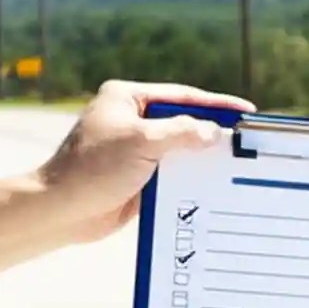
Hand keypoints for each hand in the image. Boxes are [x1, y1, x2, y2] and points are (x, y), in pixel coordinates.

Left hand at [37, 80, 255, 242]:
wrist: (62, 211)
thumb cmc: (94, 169)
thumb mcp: (142, 142)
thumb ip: (182, 132)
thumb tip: (214, 132)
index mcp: (127, 99)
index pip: (182, 96)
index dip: (216, 103)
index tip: (246, 110)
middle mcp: (131, 120)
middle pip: (183, 121)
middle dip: (213, 131)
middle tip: (246, 139)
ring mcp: (135, 149)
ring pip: (181, 149)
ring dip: (204, 157)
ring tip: (237, 162)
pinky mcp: (139, 175)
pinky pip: (174, 172)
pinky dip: (193, 177)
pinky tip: (215, 183)